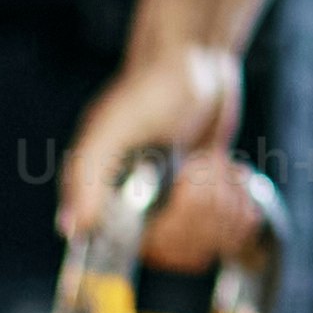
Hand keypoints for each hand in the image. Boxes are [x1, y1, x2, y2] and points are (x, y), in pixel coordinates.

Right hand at [56, 38, 261, 270]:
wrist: (193, 62)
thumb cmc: (150, 88)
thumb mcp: (114, 127)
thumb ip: (88, 175)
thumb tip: (71, 227)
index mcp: (109, 201)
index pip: (147, 250)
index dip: (176, 228)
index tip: (189, 189)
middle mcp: (138, 212)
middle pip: (186, 247)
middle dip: (207, 205)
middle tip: (203, 166)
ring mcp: (174, 209)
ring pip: (211, 241)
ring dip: (227, 202)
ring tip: (219, 166)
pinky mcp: (205, 202)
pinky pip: (230, 231)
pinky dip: (241, 202)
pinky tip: (232, 172)